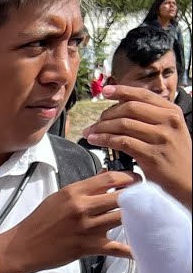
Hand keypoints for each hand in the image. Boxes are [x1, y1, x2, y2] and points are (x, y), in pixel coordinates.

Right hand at [0, 170, 138, 272]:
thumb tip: (106, 178)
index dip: (130, 178)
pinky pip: (117, 248)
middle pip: (122, 196)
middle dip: (139, 196)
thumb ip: (83, 189)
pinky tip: (142, 250)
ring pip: (123, 218)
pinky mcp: (88, 246)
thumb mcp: (58, 198)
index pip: (110, 178)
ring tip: (146, 217)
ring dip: (138, 218)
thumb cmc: (40, 222)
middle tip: (147, 198)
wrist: (24, 245)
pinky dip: (131, 250)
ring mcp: (87, 227)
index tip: (138, 180)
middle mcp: (82, 207)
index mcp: (73, 192)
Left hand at [83, 84, 192, 208]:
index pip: (143, 95)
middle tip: (95, 122)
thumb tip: (121, 104)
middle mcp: (169, 121)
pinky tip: (95, 141)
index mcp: (172, 112)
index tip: (104, 92)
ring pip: (123, 124)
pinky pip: (122, 142)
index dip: (121, 91)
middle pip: (129, 108)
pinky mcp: (153, 155)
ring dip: (101, 127)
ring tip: (90, 132)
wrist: (188, 181)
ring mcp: (162, 138)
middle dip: (107, 114)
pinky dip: (105, 139)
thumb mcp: (170, 130)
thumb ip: (151, 116)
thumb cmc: (174, 155)